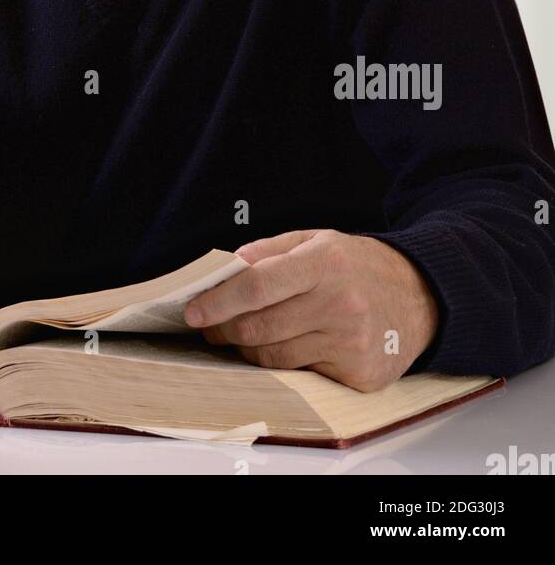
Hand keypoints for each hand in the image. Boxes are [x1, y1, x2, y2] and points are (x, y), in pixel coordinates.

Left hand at [183, 229, 440, 390]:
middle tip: (210, 326)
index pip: (259, 285)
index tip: (193, 311)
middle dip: (224, 329)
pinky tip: (286, 346)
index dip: (220, 301)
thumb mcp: (318, 240)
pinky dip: (285, 363)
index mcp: (324, 263)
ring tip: (242, 335)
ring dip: (248, 349)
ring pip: (275, 357)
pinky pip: (302, 374)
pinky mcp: (358, 374)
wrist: (421, 296)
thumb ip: (271, 250)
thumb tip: (229, 266)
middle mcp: (339, 304)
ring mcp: (350, 343)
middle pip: (260, 327)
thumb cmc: (359, 266)